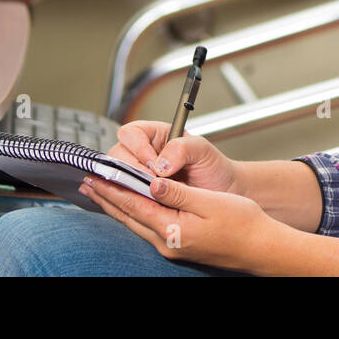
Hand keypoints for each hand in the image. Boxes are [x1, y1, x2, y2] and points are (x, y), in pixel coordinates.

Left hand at [79, 174, 281, 271]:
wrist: (261, 248)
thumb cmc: (243, 223)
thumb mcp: (209, 203)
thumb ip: (177, 193)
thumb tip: (151, 183)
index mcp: (173, 229)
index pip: (134, 204)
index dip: (113, 189)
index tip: (95, 176)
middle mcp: (167, 242)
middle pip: (129, 216)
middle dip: (107, 199)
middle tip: (87, 184)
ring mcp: (172, 247)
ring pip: (136, 223)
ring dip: (117, 207)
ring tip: (101, 195)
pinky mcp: (179, 247)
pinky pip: (147, 228)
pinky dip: (134, 214)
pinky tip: (131, 209)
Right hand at [109, 120, 241, 194]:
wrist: (222, 192)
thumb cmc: (212, 167)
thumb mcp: (203, 151)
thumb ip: (182, 149)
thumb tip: (160, 163)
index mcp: (155, 135)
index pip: (132, 133)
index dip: (138, 148)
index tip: (153, 165)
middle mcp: (143, 153)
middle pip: (117, 154)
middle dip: (130, 169)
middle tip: (149, 183)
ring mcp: (139, 175)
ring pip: (117, 176)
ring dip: (129, 186)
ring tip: (150, 195)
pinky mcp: (140, 195)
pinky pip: (124, 195)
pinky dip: (128, 200)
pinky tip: (141, 205)